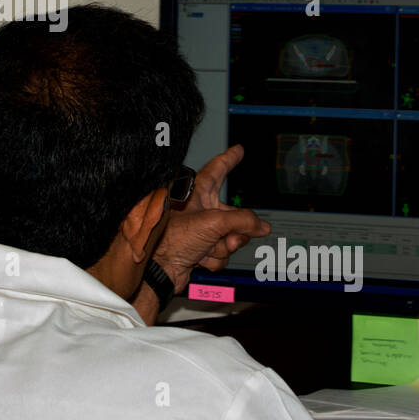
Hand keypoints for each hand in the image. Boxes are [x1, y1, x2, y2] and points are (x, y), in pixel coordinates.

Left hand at [152, 144, 269, 291]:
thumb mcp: (214, 223)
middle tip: (231, 237)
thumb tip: (260, 226)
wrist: (158, 269)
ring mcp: (199, 229)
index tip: (238, 150)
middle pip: (232, 213)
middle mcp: (197, 208)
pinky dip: (214, 258)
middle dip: (235, 230)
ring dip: (223, 246)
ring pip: (229, 235)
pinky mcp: (198, 248)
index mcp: (195, 193)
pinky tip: (200, 259)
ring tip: (208, 248)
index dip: (229, 158)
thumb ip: (243, 221)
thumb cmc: (172, 239)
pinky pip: (220, 252)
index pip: (216, 169)